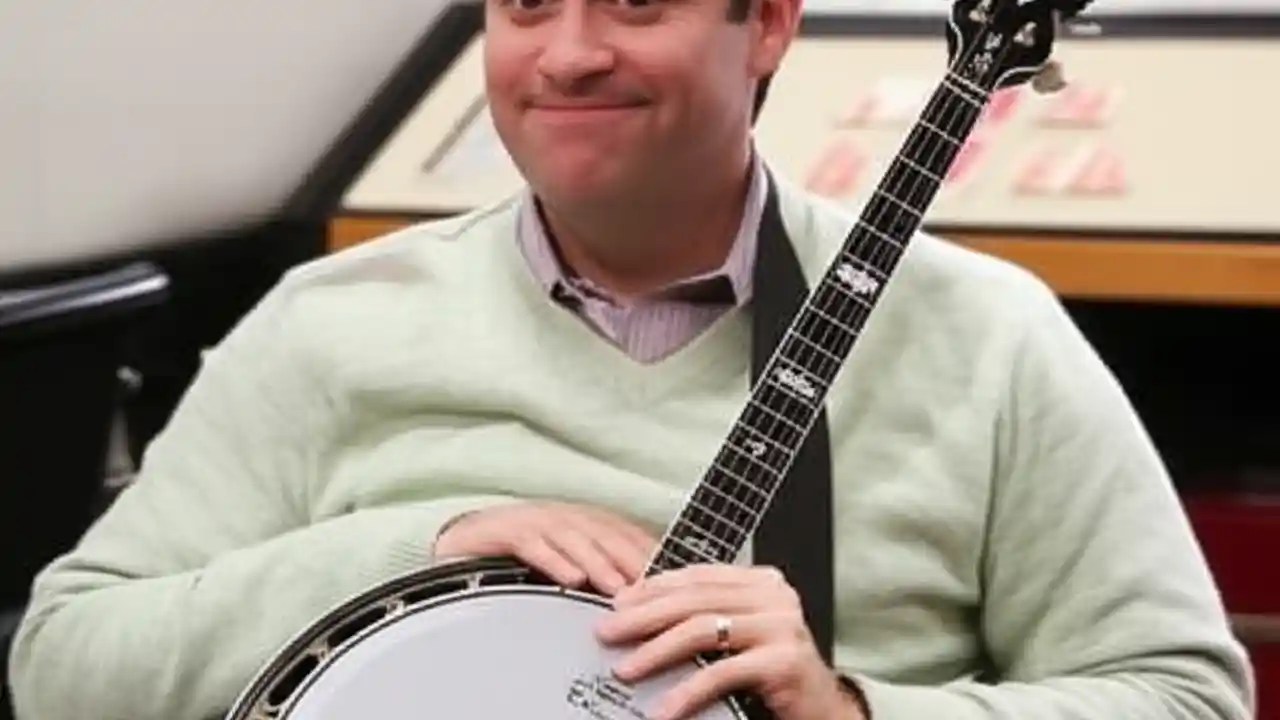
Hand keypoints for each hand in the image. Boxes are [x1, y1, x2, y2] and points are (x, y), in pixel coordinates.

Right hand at [433, 502, 657, 595]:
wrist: (469, 536)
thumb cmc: (526, 551)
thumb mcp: (570, 558)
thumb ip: (603, 569)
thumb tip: (644, 594)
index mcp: (588, 521)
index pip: (628, 535)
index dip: (650, 556)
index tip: (670, 585)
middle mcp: (567, 516)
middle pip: (607, 535)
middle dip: (631, 560)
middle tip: (651, 590)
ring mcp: (538, 520)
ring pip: (576, 538)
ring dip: (599, 562)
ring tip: (617, 587)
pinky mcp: (508, 530)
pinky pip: (535, 544)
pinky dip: (554, 560)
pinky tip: (571, 578)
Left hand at [596, 565, 863, 719]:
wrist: (824, 714)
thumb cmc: (775, 677)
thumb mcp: (738, 638)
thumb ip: (704, 618)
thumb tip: (635, 613)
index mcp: (761, 582)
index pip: (696, 576)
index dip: (652, 588)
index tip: (615, 604)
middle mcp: (774, 595)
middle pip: (694, 599)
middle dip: (644, 616)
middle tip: (606, 632)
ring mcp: (782, 625)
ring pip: (703, 628)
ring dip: (656, 651)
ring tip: (625, 669)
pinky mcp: (784, 660)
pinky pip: (722, 673)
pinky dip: (687, 691)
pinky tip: (663, 708)